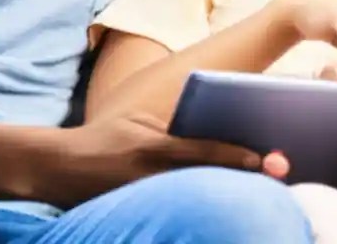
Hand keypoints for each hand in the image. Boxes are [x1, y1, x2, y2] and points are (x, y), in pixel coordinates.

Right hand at [40, 113, 289, 208]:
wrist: (58, 167)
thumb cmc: (108, 137)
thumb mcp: (140, 123)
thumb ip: (176, 126)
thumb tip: (221, 126)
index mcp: (154, 144)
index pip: (204, 151)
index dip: (237, 157)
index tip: (266, 160)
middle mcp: (151, 172)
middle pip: (207, 179)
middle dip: (242, 180)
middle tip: (278, 178)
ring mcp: (144, 195)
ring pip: (196, 198)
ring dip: (227, 197)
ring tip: (263, 197)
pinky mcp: (135, 212)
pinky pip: (174, 211)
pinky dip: (202, 209)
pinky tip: (224, 210)